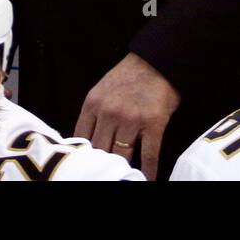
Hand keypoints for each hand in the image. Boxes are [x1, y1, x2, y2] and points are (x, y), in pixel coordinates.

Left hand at [75, 53, 180, 179]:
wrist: (158, 61)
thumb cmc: (129, 76)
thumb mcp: (102, 90)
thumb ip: (94, 113)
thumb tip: (88, 142)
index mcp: (93, 104)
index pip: (81, 138)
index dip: (84, 154)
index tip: (86, 165)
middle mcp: (109, 113)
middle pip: (100, 150)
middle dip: (101, 163)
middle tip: (103, 172)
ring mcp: (131, 119)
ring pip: (121, 155)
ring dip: (123, 168)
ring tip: (122, 177)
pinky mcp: (153, 124)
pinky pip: (149, 154)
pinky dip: (148, 170)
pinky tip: (147, 179)